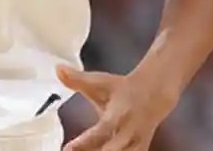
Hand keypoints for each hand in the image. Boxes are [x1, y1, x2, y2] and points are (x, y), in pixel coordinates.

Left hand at [57, 65, 177, 150]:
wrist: (154, 93)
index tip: (67, 149)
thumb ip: (77, 79)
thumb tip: (58, 69)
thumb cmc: (123, 89)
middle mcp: (128, 134)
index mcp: (118, 115)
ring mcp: (135, 146)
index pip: (100, 132)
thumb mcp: (101, 82)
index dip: (84, 143)